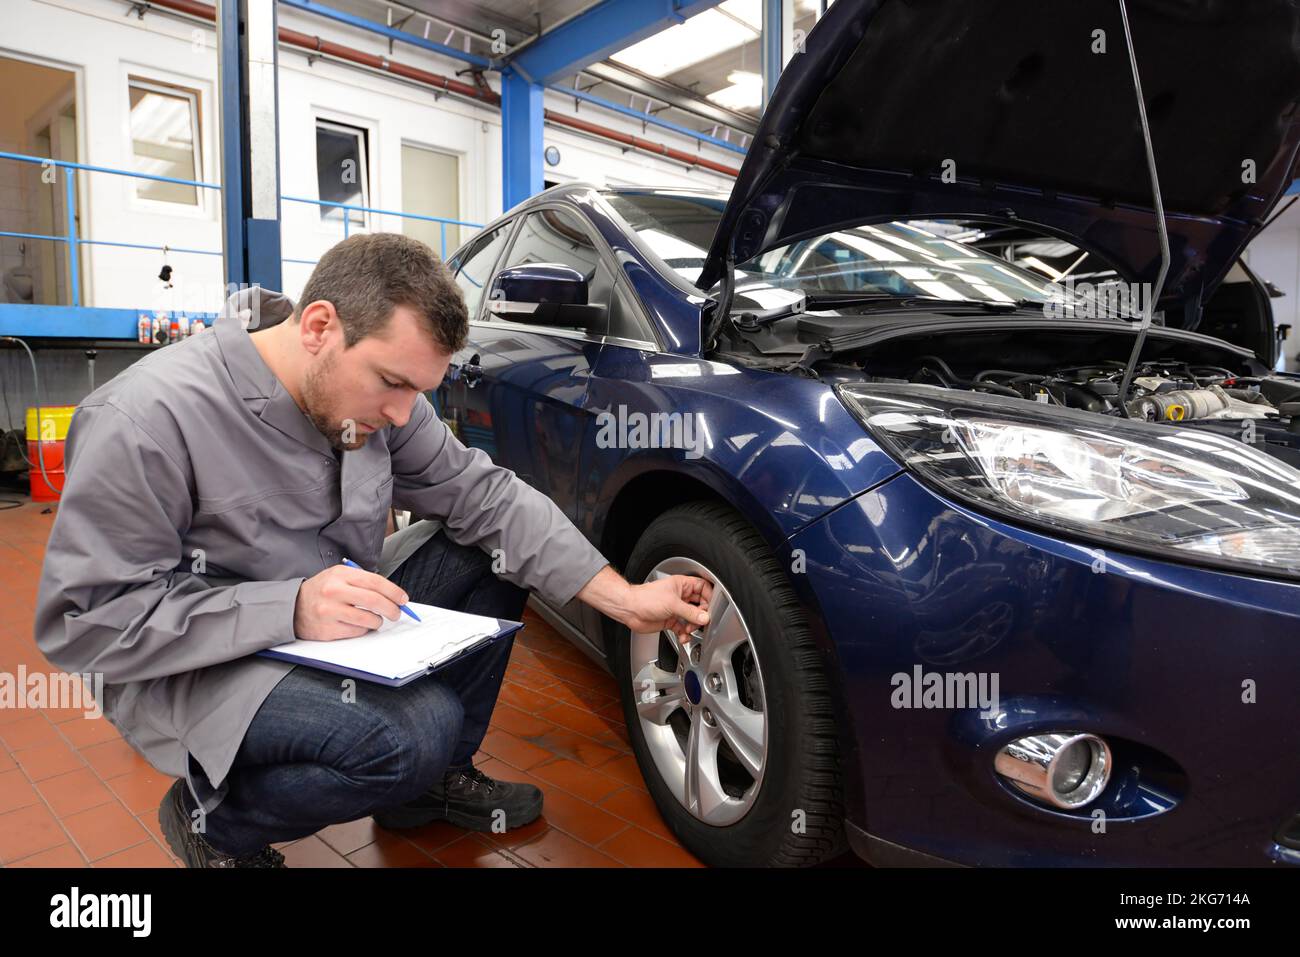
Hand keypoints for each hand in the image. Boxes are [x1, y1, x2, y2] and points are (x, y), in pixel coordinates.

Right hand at [294, 565, 408, 640]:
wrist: (292, 607)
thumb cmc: (321, 591)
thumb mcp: (338, 576)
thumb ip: (363, 582)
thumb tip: (392, 595)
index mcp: (340, 574)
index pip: (375, 582)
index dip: (393, 592)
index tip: (403, 599)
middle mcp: (334, 591)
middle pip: (374, 601)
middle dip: (392, 609)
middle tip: (397, 613)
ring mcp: (330, 611)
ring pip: (368, 619)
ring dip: (377, 621)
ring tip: (375, 619)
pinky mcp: (327, 629)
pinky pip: (356, 631)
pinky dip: (363, 629)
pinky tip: (359, 624)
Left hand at [621, 574, 712, 642]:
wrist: (630, 610)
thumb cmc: (645, 598)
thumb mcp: (672, 604)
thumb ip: (690, 612)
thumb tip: (705, 617)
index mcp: (682, 585)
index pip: (703, 587)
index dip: (709, 597)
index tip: (711, 608)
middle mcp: (680, 596)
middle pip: (700, 605)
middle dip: (701, 615)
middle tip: (700, 621)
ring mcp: (675, 609)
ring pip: (692, 618)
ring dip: (693, 626)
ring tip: (688, 629)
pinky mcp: (670, 620)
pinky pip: (683, 628)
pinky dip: (684, 634)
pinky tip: (683, 636)